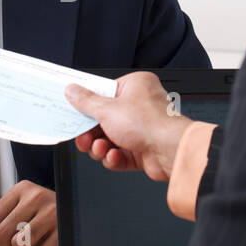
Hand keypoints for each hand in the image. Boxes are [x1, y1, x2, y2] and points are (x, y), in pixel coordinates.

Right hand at [65, 72, 196, 181]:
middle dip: (92, 133)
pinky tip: (114, 156)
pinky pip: (120, 155)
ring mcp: (141, 130)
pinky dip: (114, 158)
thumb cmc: (150, 123)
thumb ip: (86, 102)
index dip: (87, 104)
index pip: (104, 93)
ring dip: (101, 147)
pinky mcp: (143, 150)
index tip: (74, 111)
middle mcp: (140, 106)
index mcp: (135, 87)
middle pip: (104, 120)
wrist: (172, 151)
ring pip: (110, 140)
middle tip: (83, 138)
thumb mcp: (107, 109)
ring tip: (100, 148)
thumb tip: (73, 91)